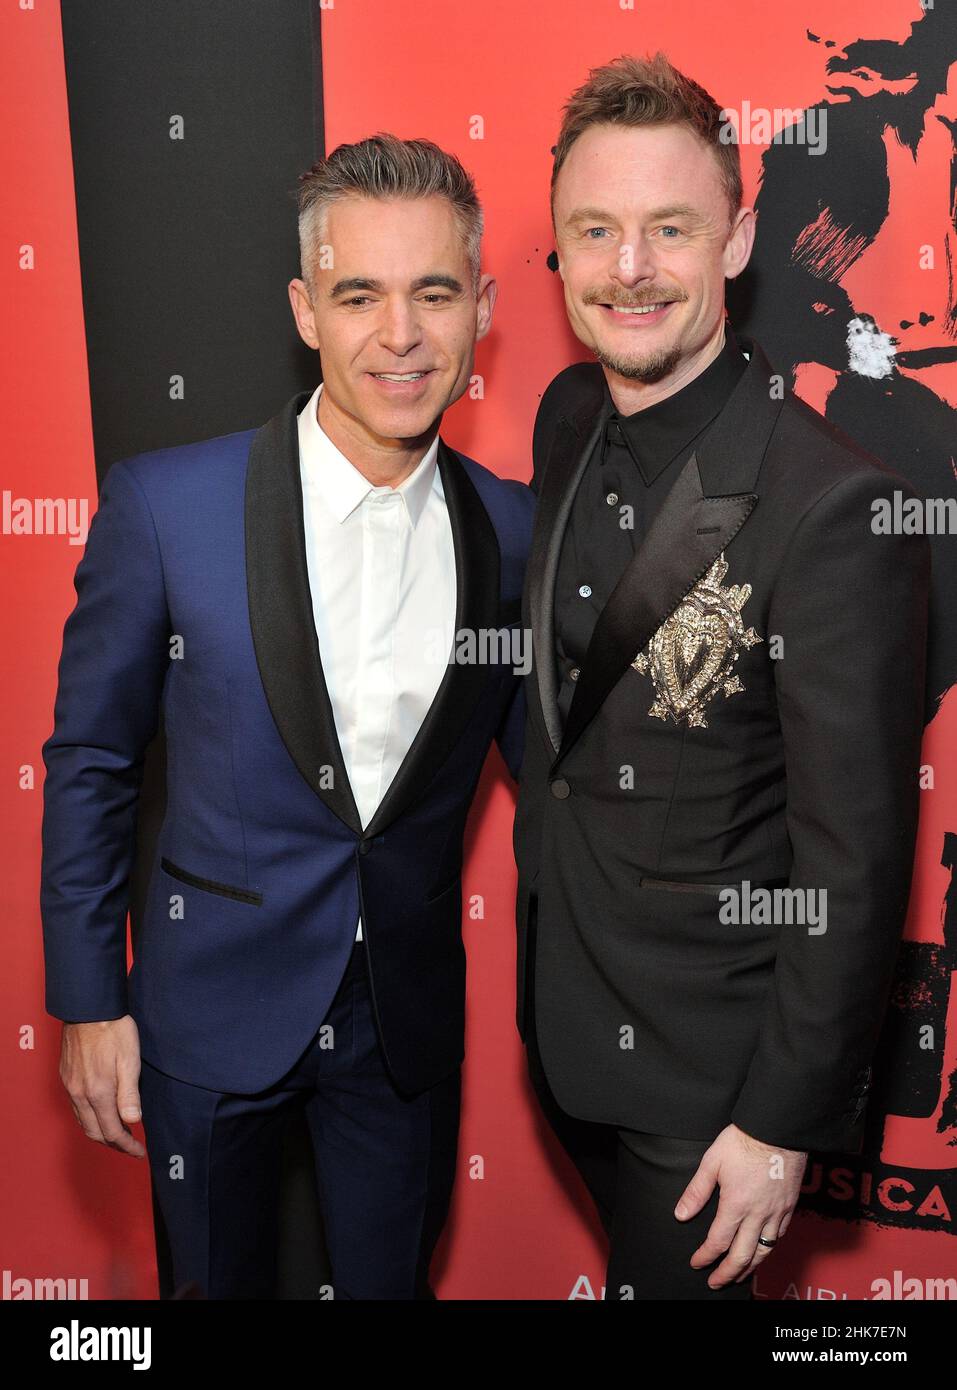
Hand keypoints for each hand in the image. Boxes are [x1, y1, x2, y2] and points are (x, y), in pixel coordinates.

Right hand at [60, 1016, 145, 1157]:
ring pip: (84, 1122)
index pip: (112, 1132)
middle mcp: (80, 1094)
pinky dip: (90, 1118)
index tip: (139, 1152)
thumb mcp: (130, 1060)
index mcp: (98, 1092)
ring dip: (101, 1132)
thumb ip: (130, 1094)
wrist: (89, 1008)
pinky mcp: (66, 1077)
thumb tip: (133, 1122)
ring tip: (120, 1132)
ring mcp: (71, 1086)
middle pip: (95, 1132)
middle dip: (114, 1144)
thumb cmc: (114, 1030)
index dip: (127, 1146)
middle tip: (131, 1146)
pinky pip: (77, 1108)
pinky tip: (102, 1113)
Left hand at [674, 1123, 807, 1287]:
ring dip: (749, 1268)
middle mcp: (757, 1214)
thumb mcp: (712, 1162)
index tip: (696, 1262)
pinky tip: (761, 1251)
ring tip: (738, 1276)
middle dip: (726, 1273)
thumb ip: (696, 1191)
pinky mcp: (789, 1207)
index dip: (705, 1256)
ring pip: (764, 1251)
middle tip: (715, 1282)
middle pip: (742, 1256)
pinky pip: (779, 1236)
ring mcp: (776, 1212)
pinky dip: (768, 1250)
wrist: (778, 1129)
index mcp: (735, 1204)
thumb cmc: (744, 1141)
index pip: (718, 1242)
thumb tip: (681, 1214)